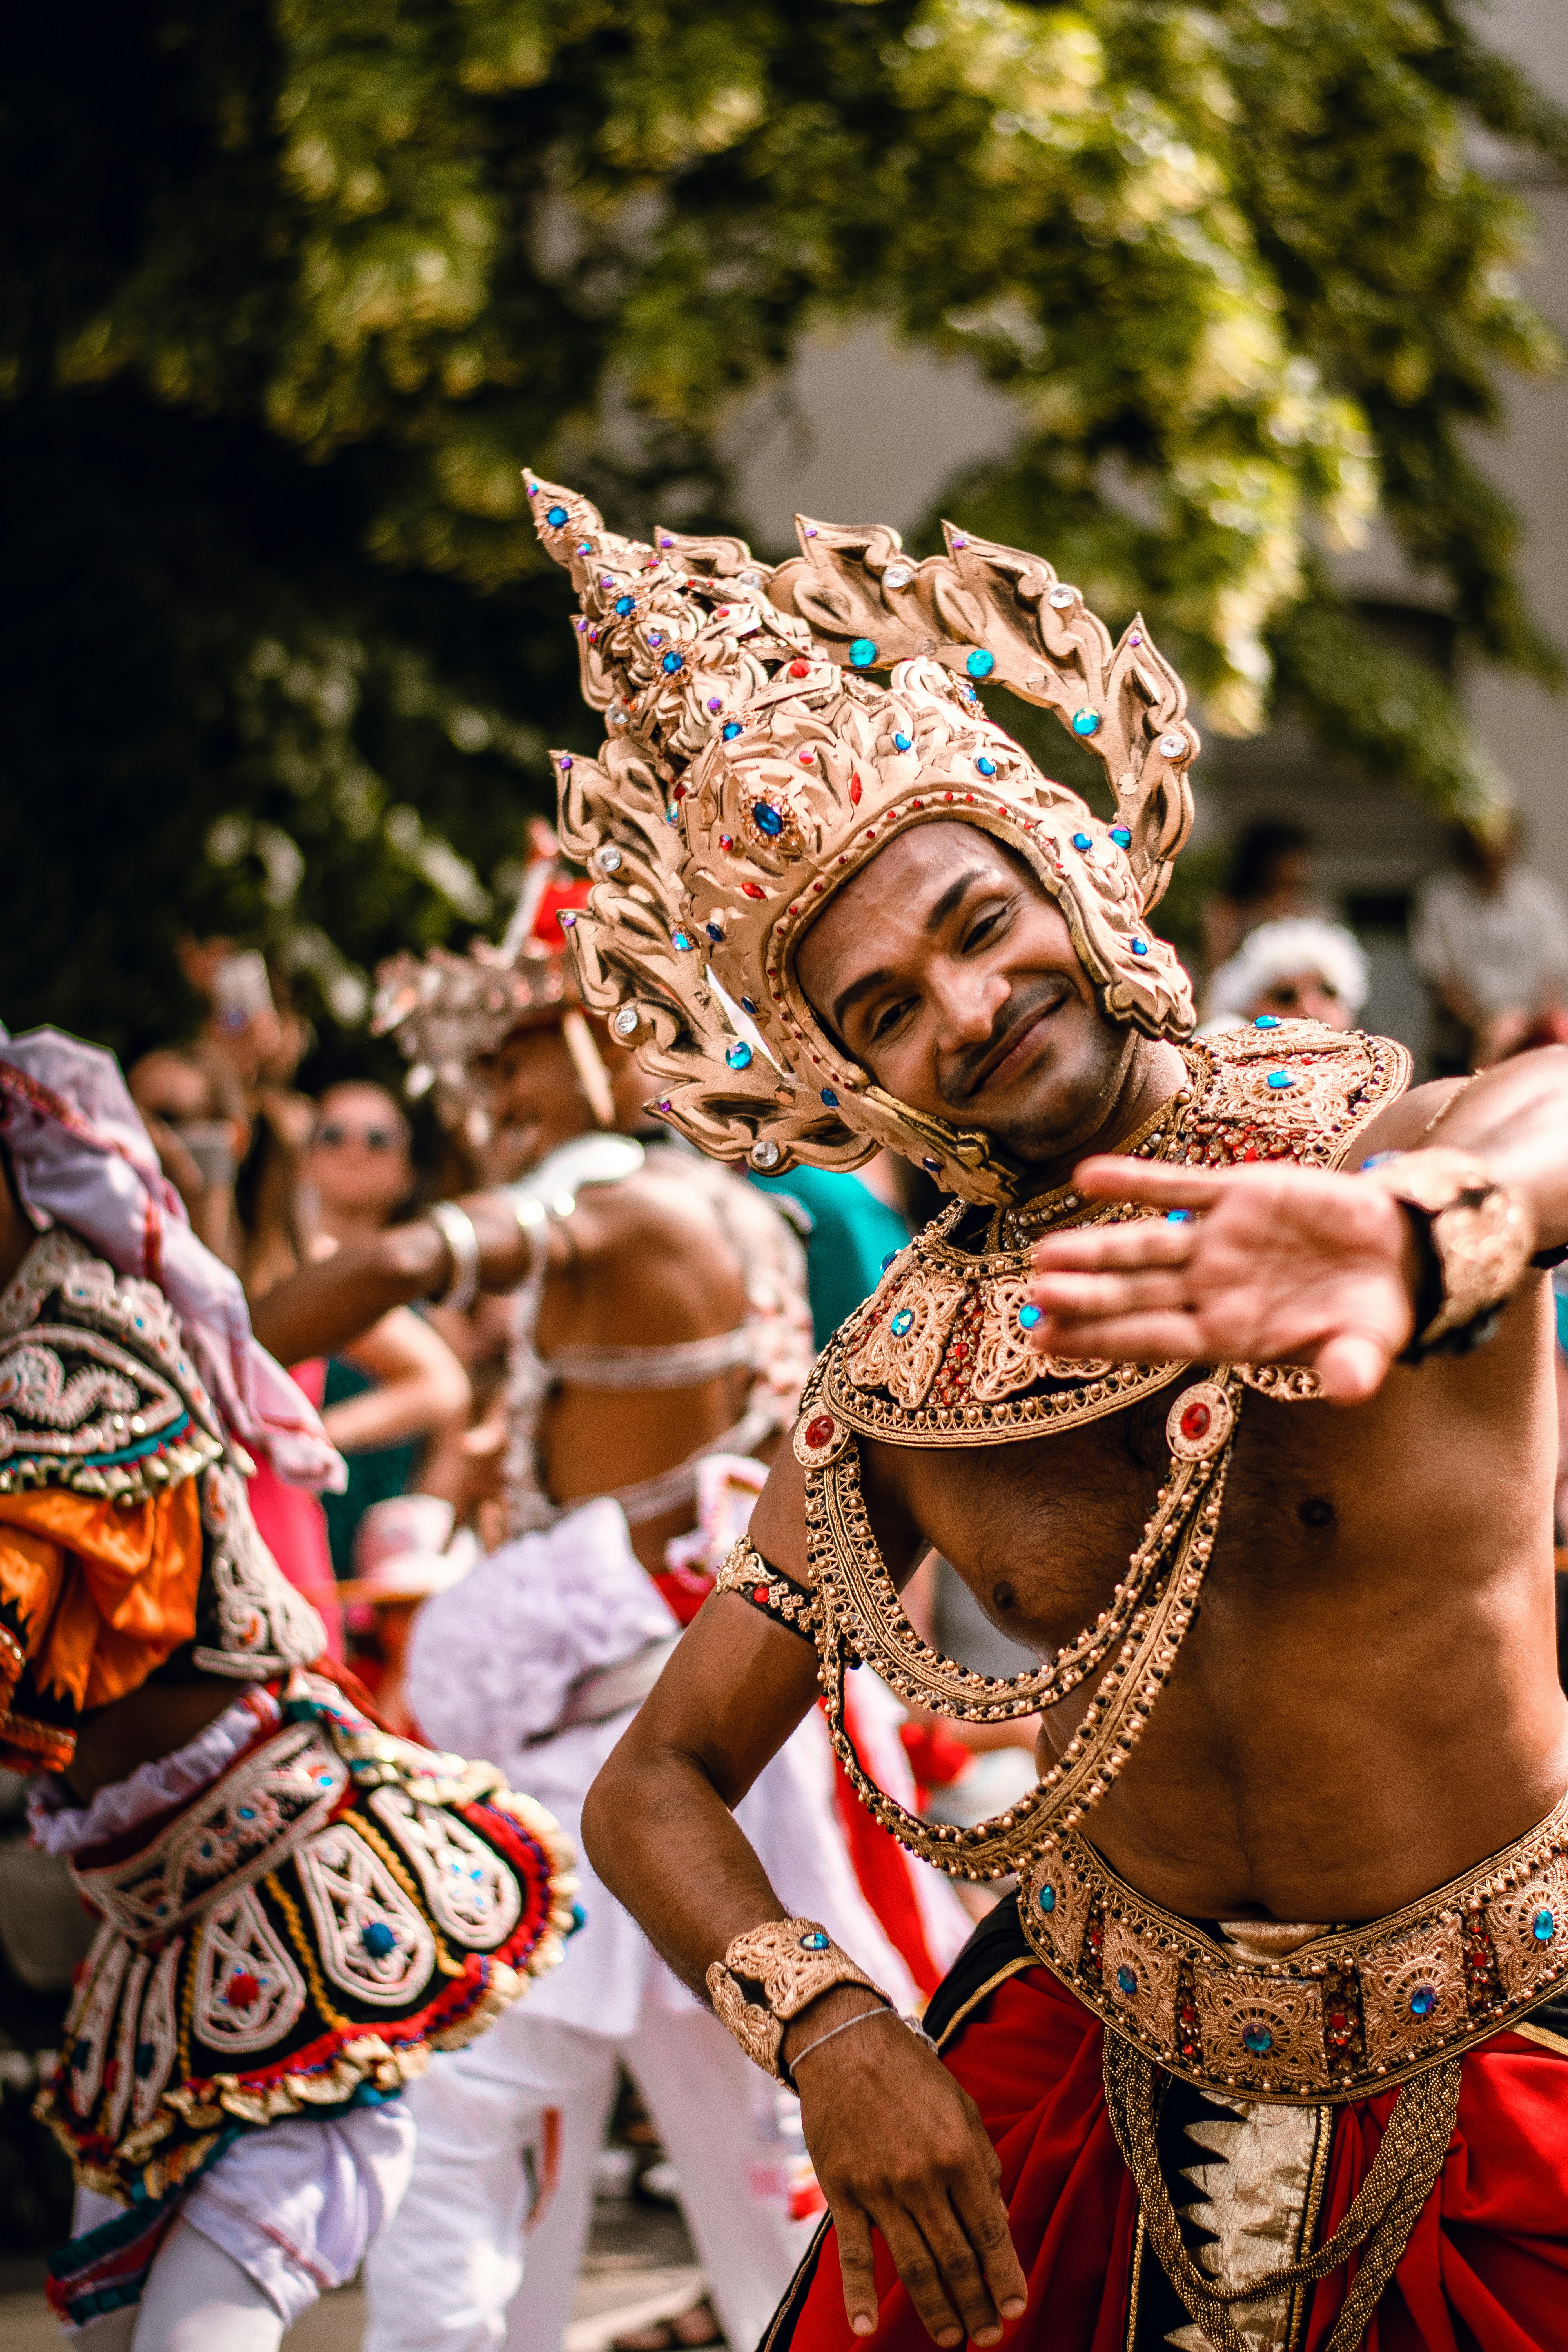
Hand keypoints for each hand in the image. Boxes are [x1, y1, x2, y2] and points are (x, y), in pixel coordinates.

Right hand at [786, 1993, 1026, 2345]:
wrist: (845, 2043)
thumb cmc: (911, 2073)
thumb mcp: (961, 2108)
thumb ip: (983, 2165)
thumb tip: (998, 2221)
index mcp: (958, 2153)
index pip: (990, 2232)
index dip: (1005, 2277)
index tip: (1017, 2310)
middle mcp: (922, 2177)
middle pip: (956, 2258)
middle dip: (976, 2303)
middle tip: (989, 2337)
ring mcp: (879, 2187)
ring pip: (914, 2264)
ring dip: (936, 2309)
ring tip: (951, 2339)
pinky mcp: (842, 2190)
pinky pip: (853, 2251)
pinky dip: (859, 2293)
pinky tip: (866, 2327)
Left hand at [1024, 1156, 1418, 1402]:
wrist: (1398, 1253)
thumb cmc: (1371, 1313)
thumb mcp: (1368, 1344)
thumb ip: (1351, 1366)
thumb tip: (1350, 1390)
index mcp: (1229, 1333)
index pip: (1153, 1339)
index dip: (1102, 1340)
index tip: (1047, 1343)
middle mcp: (1209, 1288)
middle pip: (1135, 1294)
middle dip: (1086, 1296)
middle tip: (1036, 1297)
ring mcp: (1217, 1240)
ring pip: (1145, 1243)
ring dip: (1096, 1247)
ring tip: (1044, 1252)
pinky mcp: (1236, 1194)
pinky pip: (1178, 1185)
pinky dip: (1135, 1180)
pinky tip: (1086, 1176)